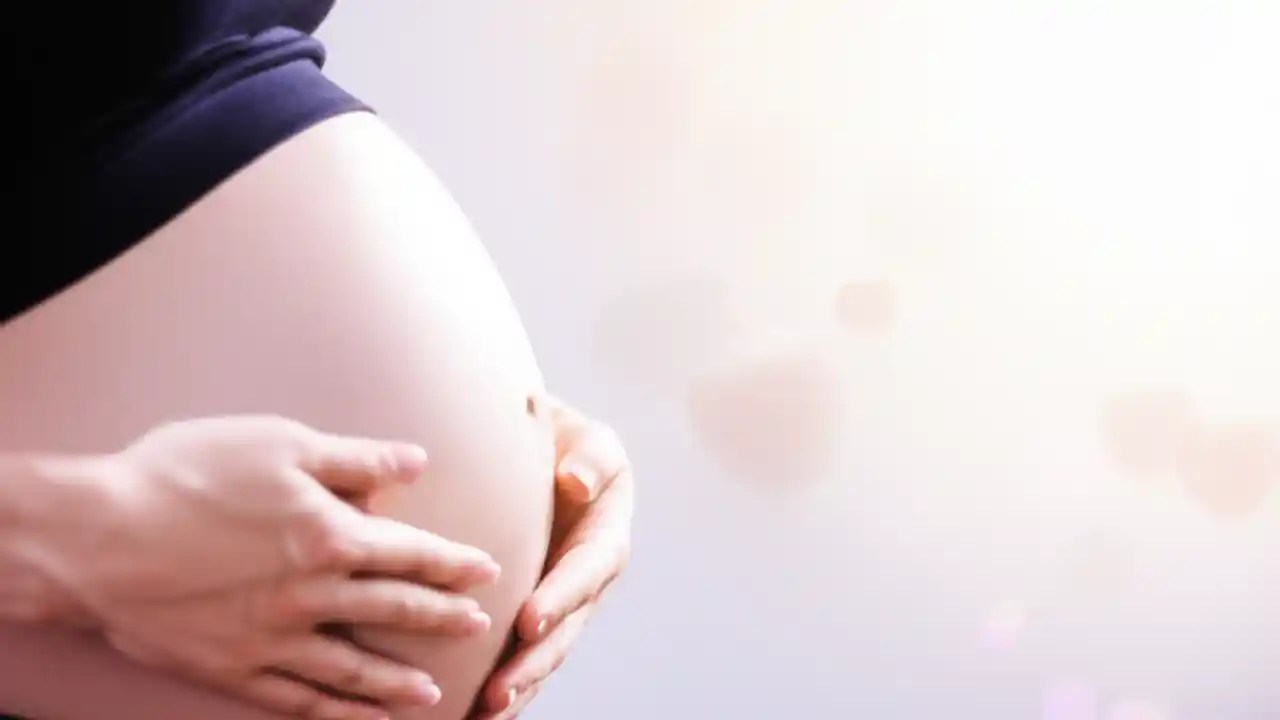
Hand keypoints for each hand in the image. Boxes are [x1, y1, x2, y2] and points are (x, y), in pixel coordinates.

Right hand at [34, 415, 501, 719]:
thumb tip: (417, 460)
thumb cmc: (185, 475)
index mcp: (330, 535)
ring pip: (351, 669)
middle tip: (477, 627)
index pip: (410, 552)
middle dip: (440, 617)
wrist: (95, 536)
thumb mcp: (279, 443)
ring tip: (431, 694)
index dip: (452, 562)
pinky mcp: (232, 668)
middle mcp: (312, 594)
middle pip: (393, 610)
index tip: (486, 571)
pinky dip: (334, 715)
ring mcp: (273, 639)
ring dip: (395, 681)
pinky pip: (297, 700)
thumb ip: (355, 458)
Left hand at [472, 397, 633, 718]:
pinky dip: (503, 687)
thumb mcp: (593, 440)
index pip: (585, 572)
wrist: (547, 453)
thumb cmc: (568, 443)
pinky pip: (518, 655)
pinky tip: (469, 714)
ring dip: (516, 687)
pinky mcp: (532, 616)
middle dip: (533, 663)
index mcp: (605, 540)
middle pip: (563, 630)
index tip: (529, 620)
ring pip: (542, 653)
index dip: (561, 598)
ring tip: (483, 713)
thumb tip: (579, 482)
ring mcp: (561, 605)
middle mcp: (585, 583)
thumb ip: (593, 457)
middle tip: (499, 691)